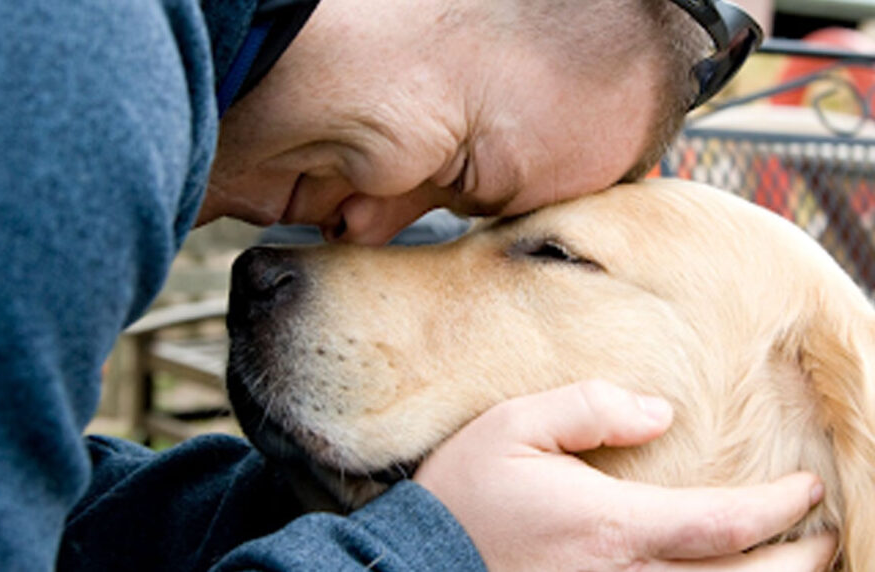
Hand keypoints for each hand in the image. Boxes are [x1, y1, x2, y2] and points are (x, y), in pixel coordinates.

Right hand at [413, 380, 836, 570]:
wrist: (420, 561)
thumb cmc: (466, 493)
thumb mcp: (515, 425)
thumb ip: (591, 407)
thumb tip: (658, 412)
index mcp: (611, 525)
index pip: (723, 522)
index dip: (777, 507)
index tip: (806, 487)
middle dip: (795, 560)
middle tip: (820, 534)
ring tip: (790, 564)